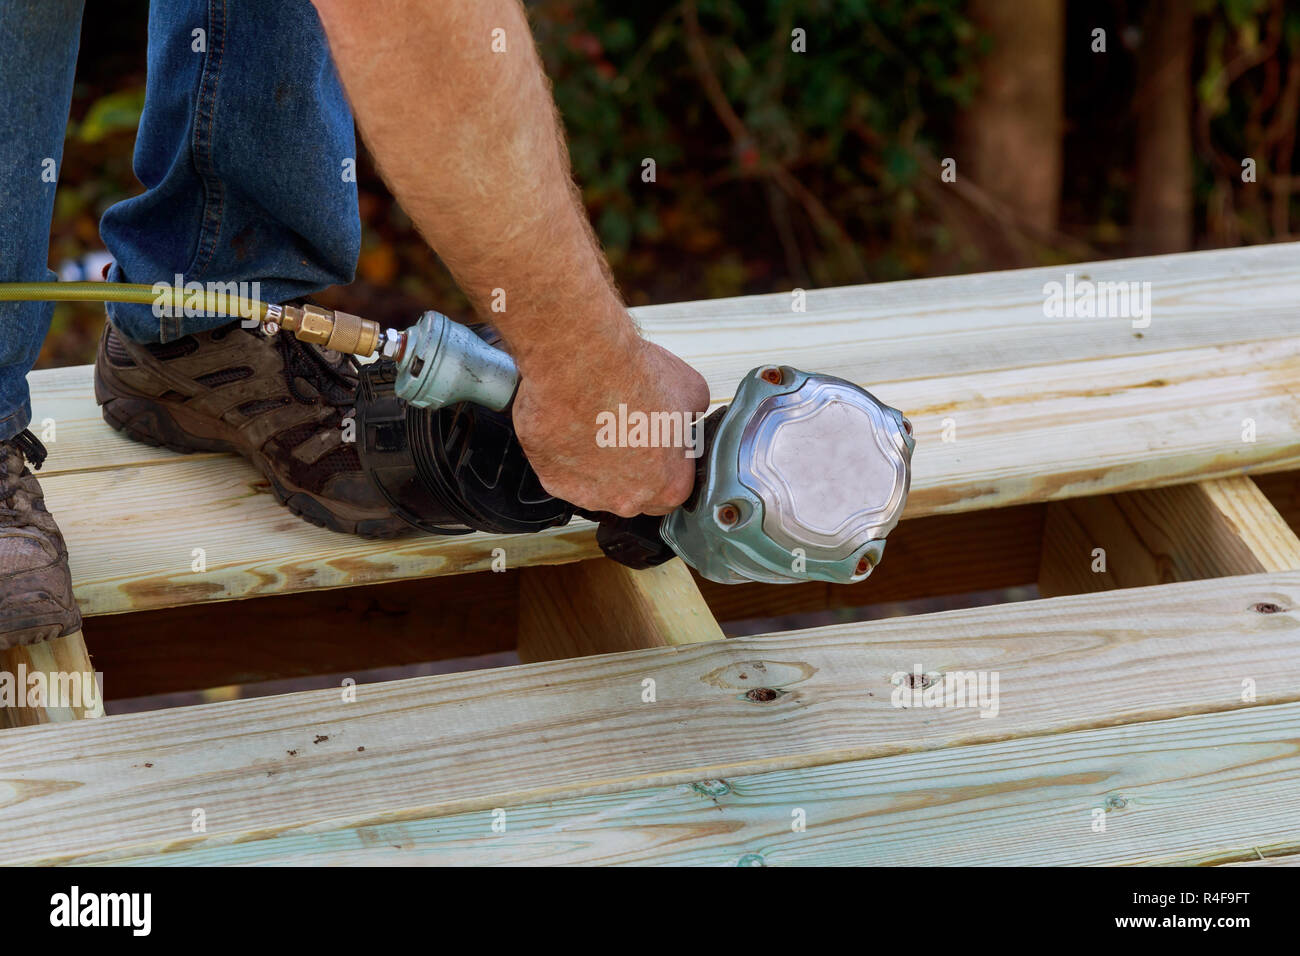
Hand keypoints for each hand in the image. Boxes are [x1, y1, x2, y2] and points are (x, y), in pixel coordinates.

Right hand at [511, 333, 710, 516]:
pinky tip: (569, 423)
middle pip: (632, 493)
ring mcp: (587, 495)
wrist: (581, 365)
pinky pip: (561, 472)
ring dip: (596, 461)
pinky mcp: (552, 480)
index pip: (672, 489)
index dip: (665, 463)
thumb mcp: (691, 389)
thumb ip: (692, 415)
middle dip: (630, 467)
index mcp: (669, 486)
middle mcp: (628, 501)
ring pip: (594, 485)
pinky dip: (564, 451)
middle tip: (624, 429)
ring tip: (595, 422)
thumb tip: (688, 416)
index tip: (657, 443)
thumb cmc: (632, 377)